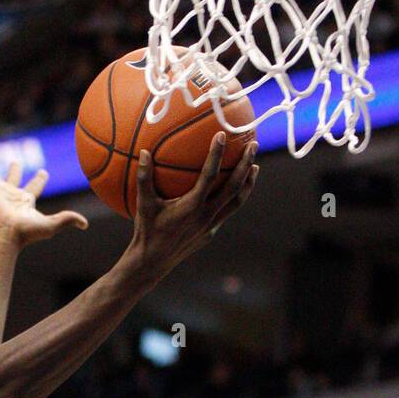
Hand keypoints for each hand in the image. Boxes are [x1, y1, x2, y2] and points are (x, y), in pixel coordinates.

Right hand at [0, 147, 87, 247]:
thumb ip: (67, 220)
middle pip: (13, 179)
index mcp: (25, 201)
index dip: (40, 180)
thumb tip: (85, 224)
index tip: (44, 172)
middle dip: (15, 170)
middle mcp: (10, 194)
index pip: (34, 187)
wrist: (4, 234)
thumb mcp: (51, 225)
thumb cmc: (25, 232)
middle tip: (16, 162)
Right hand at [124, 134, 258, 283]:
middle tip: (253, 145)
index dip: (216, 154)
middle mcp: (206, 215)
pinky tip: (236, 188)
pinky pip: (228, 211)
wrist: (153, 262)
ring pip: (237, 201)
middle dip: (245, 165)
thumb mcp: (143, 204)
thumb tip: (144, 151)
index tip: (221, 135)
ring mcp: (211, 225)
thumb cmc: (146, 231)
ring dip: (248, 183)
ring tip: (255, 166)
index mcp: (191, 206)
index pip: (209, 175)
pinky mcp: (211, 232)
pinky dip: (236, 197)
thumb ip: (144, 178)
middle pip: (233, 187)